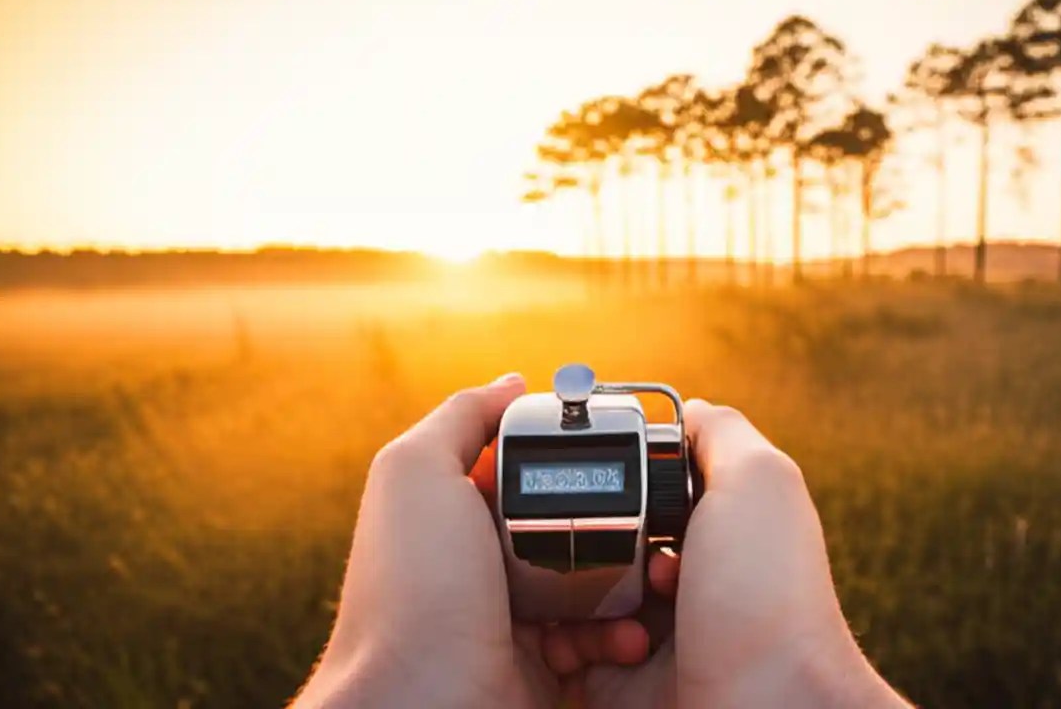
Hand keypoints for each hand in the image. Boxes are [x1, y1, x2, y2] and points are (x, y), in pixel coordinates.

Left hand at [292, 375, 650, 707]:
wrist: (420, 704)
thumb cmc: (409, 590)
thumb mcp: (415, 473)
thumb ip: (460, 417)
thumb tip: (513, 383)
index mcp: (454, 512)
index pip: (524, 466)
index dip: (568, 454)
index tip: (617, 447)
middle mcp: (483, 561)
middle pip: (572, 521)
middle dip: (618, 521)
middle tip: (651, 519)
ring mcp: (516, 616)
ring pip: (597, 582)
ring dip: (631, 583)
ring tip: (649, 583)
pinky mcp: (544, 666)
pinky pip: (600, 639)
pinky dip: (622, 636)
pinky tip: (628, 635)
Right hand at [583, 399, 908, 708]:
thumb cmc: (769, 601)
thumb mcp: (761, 483)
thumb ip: (723, 433)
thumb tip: (686, 410)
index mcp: (716, 533)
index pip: (643, 487)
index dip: (616, 476)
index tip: (593, 476)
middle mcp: (682, 581)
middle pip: (596, 532)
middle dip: (577, 530)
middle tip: (595, 541)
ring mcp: (646, 633)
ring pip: (567, 589)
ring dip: (564, 587)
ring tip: (603, 601)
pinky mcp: (613, 680)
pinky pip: (559, 647)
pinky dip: (556, 638)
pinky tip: (582, 638)